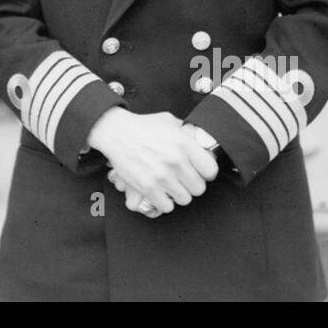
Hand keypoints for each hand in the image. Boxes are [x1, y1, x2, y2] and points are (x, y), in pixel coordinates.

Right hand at [88, 108, 217, 214]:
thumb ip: (185, 131)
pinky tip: (160, 193)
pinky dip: (164, 202)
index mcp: (184, 144)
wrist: (116, 132)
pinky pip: (166, 206)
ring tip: (171, 186)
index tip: (201, 173)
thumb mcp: (168, 121)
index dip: (206, 173)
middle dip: (192, 185)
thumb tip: (197, 139)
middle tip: (183, 180)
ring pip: (184, 199)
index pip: (211, 170)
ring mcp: (162, 176)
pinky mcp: (148, 187)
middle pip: (199, 188)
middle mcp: (176, 161)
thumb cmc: (142, 126)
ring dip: (178, 194)